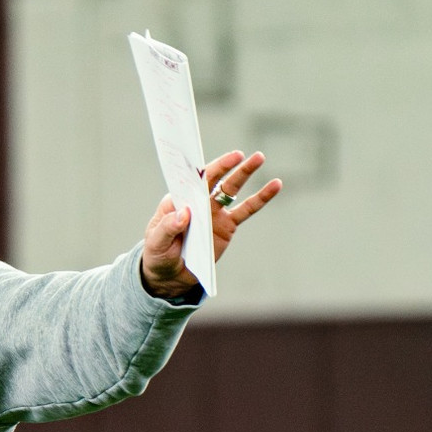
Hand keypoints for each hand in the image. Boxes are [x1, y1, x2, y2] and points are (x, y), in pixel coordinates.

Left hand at [140, 149, 282, 298]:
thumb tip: (186, 213)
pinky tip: (275, 186)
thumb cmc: (158, 255)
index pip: (190, 180)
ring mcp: (214, 212)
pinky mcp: (227, 225)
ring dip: (245, 173)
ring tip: (260, 157)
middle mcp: (198, 201)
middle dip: (225, 166)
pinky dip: (261, 198)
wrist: (170, 276)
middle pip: (213, 179)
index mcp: (178, 200)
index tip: (208, 158)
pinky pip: (247, 210)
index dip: (200, 168)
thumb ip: (168, 227)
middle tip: (239, 155)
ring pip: (232, 189)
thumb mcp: (156, 243)